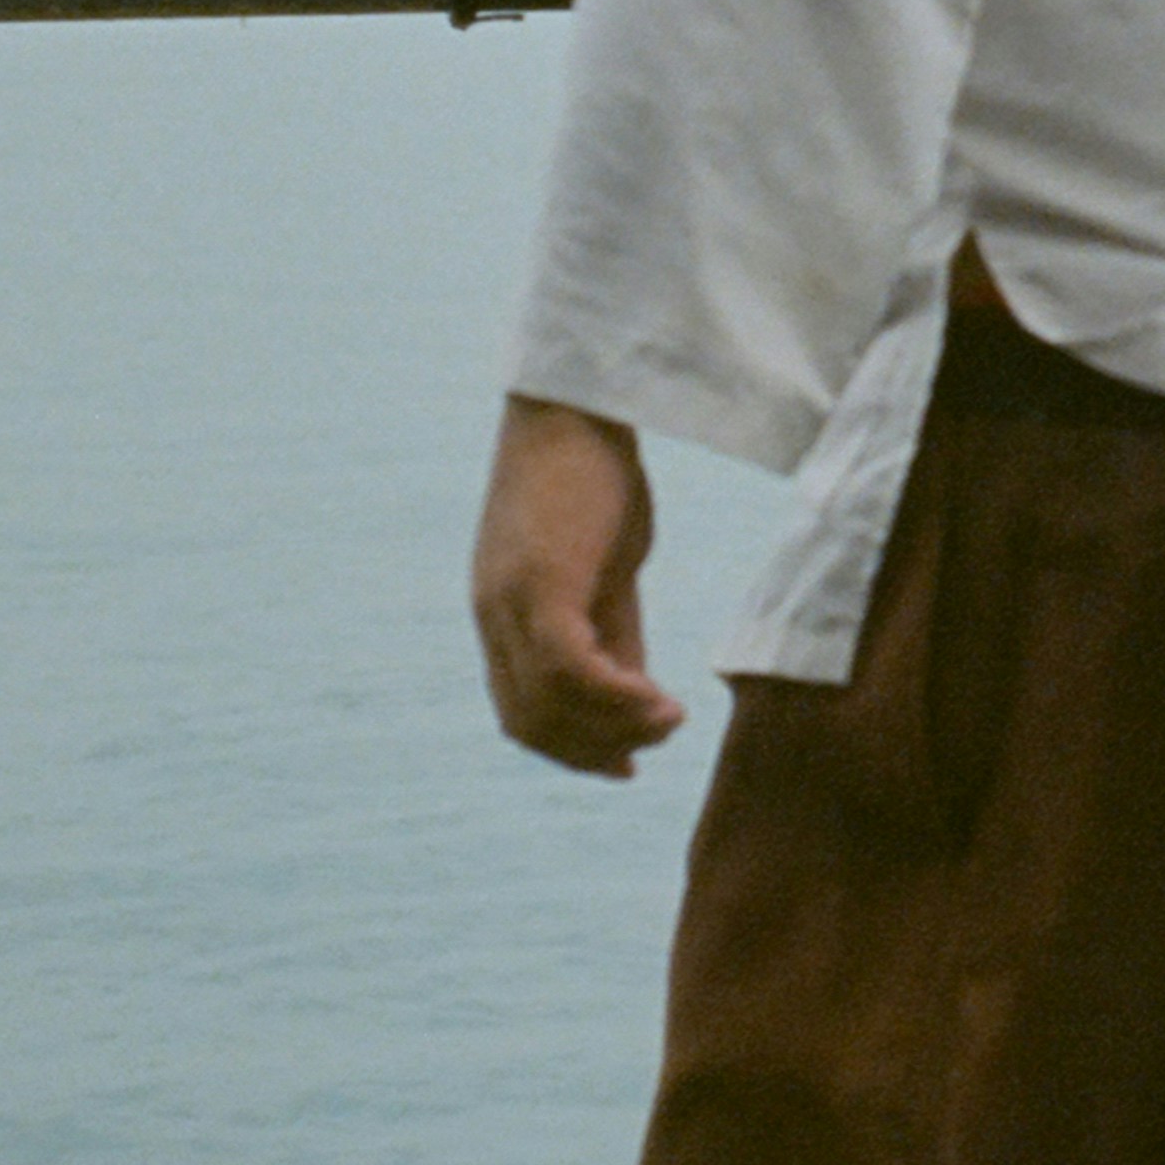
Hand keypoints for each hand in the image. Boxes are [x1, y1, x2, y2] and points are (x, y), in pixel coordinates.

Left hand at [471, 397, 686, 776]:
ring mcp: (511, 602)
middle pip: (530, 723)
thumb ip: (613, 629)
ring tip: (670, 721)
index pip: (521, 712)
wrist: (573, 401)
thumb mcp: (607, 566)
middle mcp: (495, 616)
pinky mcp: (540, 583)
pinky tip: (660, 698)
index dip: (571, 750)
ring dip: (614, 729)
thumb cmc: (594, 473)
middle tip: (654, 745)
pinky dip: (615, 699)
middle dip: (593, 751)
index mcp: (503, 614)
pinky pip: (571, 671)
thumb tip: (633, 691)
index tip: (625, 763)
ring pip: (551, 705)